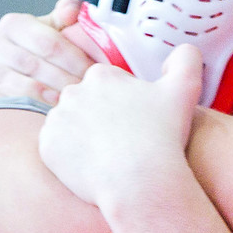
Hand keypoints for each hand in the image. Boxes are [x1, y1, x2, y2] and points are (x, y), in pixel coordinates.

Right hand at [0, 0, 90, 109]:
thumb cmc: (30, 60)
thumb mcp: (48, 36)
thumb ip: (63, 21)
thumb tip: (75, 3)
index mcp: (12, 25)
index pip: (48, 41)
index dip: (74, 60)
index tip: (92, 75)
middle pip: (29, 63)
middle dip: (59, 81)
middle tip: (79, 96)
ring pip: (4, 81)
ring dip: (34, 95)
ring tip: (57, 107)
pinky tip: (18, 116)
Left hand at [39, 44, 203, 208]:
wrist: (140, 182)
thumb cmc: (162, 136)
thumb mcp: (184, 89)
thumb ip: (185, 60)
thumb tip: (183, 50)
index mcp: (100, 75)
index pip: (107, 86)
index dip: (124, 104)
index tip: (135, 121)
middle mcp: (72, 92)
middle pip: (86, 104)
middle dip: (100, 118)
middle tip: (124, 140)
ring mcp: (56, 120)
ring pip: (70, 126)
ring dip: (84, 137)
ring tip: (110, 155)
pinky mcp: (47, 147)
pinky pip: (57, 149)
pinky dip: (71, 158)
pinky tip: (94, 166)